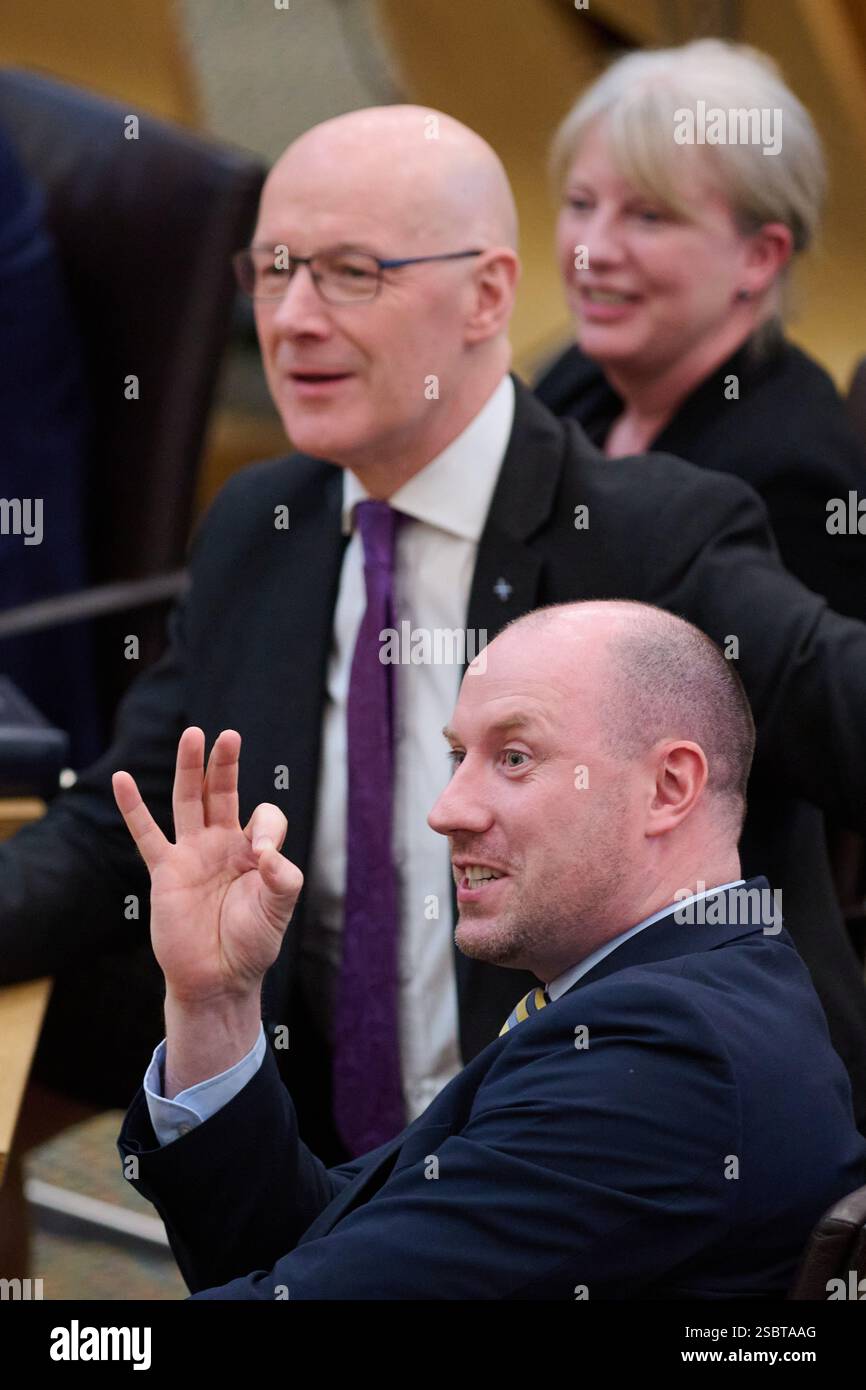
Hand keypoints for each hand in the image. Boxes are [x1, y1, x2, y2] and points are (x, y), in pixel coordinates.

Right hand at [112, 727, 302, 1008]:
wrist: (217, 979)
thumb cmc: (251, 945)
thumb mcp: (279, 909)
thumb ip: (283, 877)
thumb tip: (267, 852)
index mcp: (255, 852)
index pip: (265, 818)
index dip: (266, 828)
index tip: (263, 856)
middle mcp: (223, 846)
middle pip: (224, 793)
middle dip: (226, 764)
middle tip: (228, 735)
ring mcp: (192, 855)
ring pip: (189, 802)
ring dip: (190, 769)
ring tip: (192, 735)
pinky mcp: (165, 871)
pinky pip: (147, 834)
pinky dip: (133, 808)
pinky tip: (120, 779)